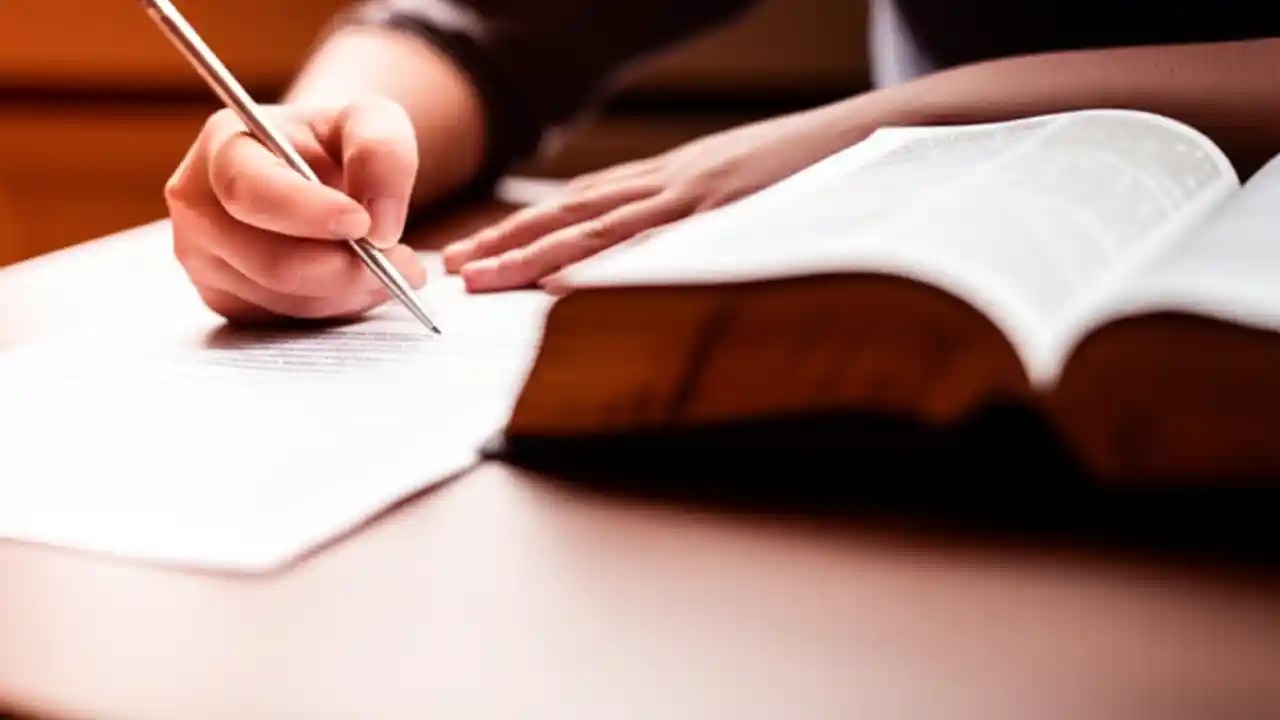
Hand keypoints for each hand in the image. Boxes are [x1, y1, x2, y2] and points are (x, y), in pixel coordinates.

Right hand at [166, 98, 425, 322]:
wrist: (315, 173)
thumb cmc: (335, 143)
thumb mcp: (370, 122)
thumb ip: (381, 153)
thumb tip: (381, 227)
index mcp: (223, 146)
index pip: (248, 190)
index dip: (306, 212)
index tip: (361, 222)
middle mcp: (198, 207)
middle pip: (271, 262)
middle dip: (347, 268)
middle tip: (402, 262)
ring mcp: (204, 260)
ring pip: (288, 299)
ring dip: (352, 290)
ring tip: (389, 264)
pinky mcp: (225, 300)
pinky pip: (289, 320)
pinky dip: (338, 306)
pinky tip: (358, 278)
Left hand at [442, 106, 862, 290]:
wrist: (879, 135)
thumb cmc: (813, 169)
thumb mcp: (744, 188)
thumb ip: (698, 216)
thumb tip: (657, 258)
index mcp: (674, 178)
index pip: (582, 204)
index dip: (525, 228)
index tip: (479, 253)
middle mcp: (673, 183)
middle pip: (573, 214)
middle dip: (509, 244)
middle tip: (456, 272)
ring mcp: (697, 197)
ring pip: (598, 227)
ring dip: (534, 255)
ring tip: (483, 281)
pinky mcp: (727, 213)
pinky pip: (656, 246)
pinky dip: (608, 265)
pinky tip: (564, 285)